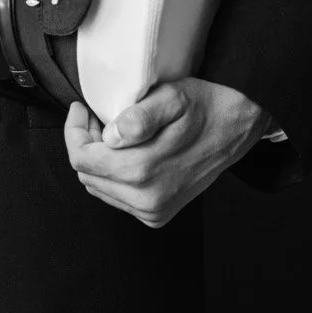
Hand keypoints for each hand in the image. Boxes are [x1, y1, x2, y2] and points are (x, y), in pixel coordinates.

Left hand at [65, 78, 269, 228]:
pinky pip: (116, 197)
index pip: (81, 159)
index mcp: (145, 171)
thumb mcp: (173, 97)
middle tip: (97, 117)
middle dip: (85, 144)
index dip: (74, 131)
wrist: (237, 127)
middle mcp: (147, 200)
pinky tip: (126, 153)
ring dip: (98, 160)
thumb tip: (111, 135)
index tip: (82, 108)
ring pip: (98, 187)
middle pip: (87, 174)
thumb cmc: (204, 106)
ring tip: (111, 133)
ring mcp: (152, 211)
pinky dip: (112, 175)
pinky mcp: (157, 215)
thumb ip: (140, 116)